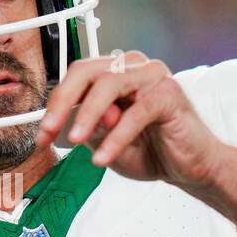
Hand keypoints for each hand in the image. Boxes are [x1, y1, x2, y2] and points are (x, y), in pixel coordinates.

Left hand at [37, 51, 223, 189]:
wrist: (193, 168)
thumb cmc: (152, 151)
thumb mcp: (107, 142)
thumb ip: (89, 128)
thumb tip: (71, 119)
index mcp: (115, 74)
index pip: (76, 78)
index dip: (55, 104)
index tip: (42, 134)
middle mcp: (133, 68)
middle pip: (87, 71)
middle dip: (63, 101)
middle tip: (50, 130)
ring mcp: (153, 77)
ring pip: (109, 84)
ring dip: (88, 114)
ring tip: (77, 141)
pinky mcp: (170, 94)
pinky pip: (136, 112)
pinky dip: (116, 137)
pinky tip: (103, 157)